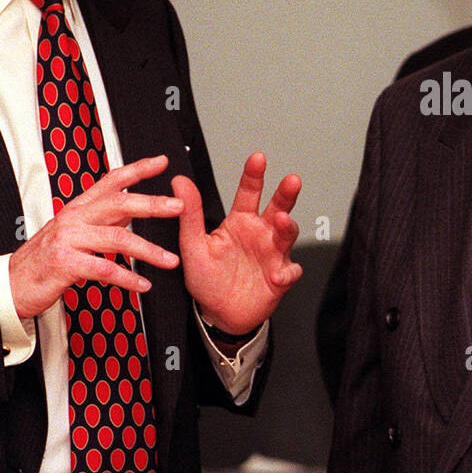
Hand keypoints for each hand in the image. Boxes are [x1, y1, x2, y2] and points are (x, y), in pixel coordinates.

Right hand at [9, 155, 183, 318]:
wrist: (10, 284)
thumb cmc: (44, 259)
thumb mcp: (72, 231)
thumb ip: (101, 219)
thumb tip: (132, 207)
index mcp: (78, 207)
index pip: (110, 181)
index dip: (137, 169)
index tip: (161, 162)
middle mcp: (74, 218)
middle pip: (118, 204)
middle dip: (152, 204)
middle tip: (178, 207)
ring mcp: (68, 239)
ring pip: (117, 238)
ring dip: (148, 250)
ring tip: (170, 260)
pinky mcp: (65, 263)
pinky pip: (104, 269)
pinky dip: (127, 278)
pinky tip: (143, 285)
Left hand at [173, 151, 302, 335]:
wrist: (220, 313)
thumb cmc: (207, 279)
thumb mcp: (193, 245)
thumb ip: (189, 213)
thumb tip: (180, 181)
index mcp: (239, 223)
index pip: (249, 193)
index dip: (254, 175)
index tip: (257, 158)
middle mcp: (260, 234)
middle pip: (278, 207)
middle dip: (286, 194)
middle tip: (291, 181)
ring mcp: (272, 254)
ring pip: (287, 234)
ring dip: (288, 227)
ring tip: (283, 221)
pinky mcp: (280, 277)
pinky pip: (289, 271)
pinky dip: (286, 272)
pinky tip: (277, 273)